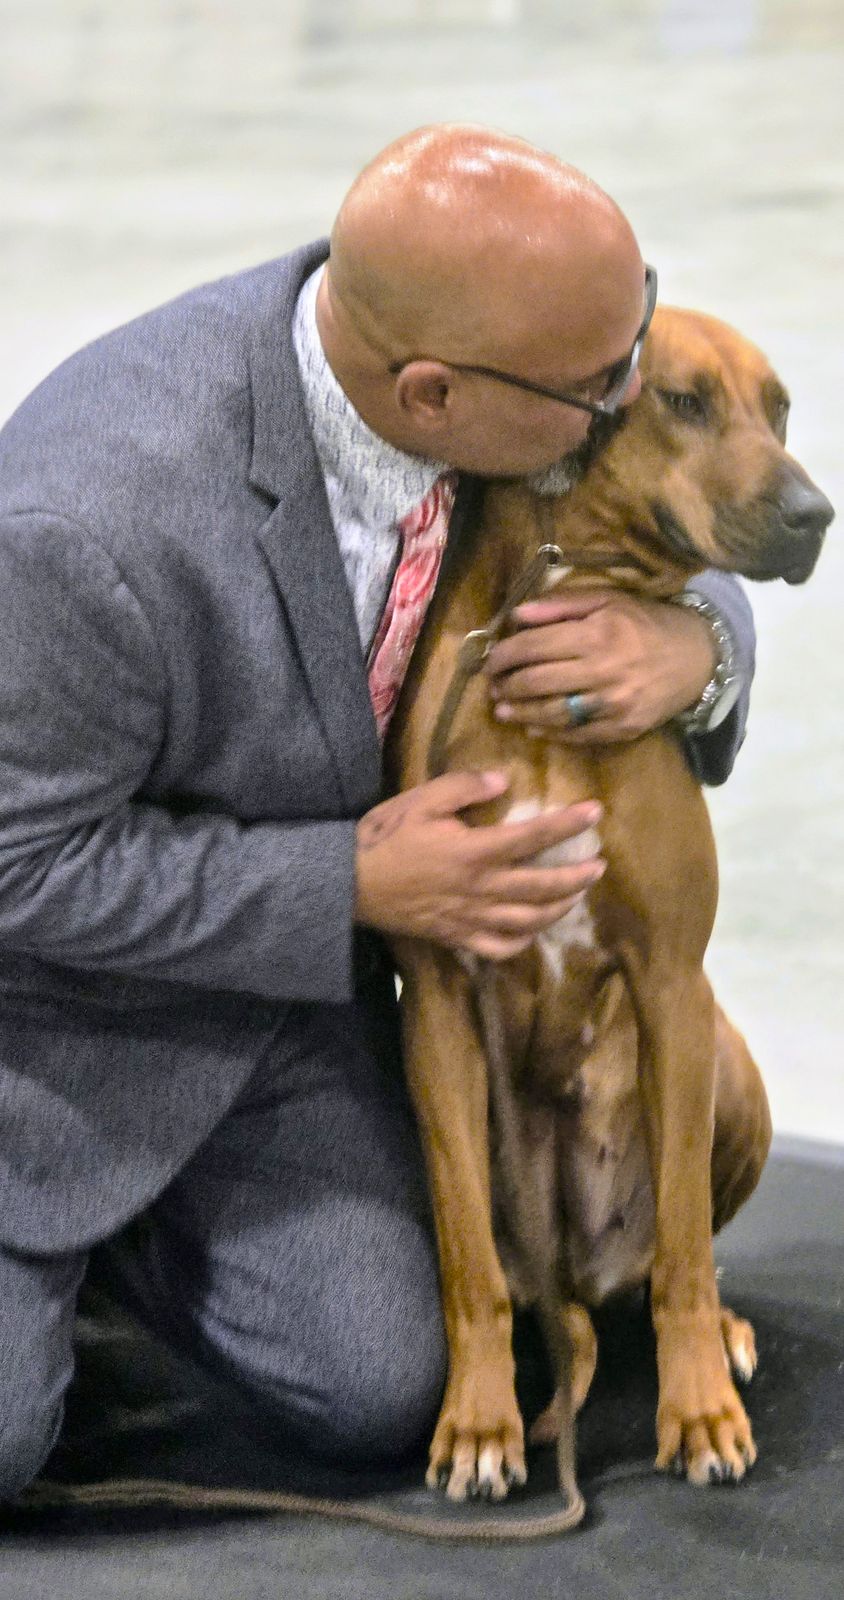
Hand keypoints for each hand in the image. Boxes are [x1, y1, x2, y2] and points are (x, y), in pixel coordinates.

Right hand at [354, 770, 605, 961]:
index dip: (568, 823)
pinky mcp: (457, 937)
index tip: (595, 812)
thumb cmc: (386, 837)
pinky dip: (523, 942)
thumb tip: (504, 781)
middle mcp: (481, 888)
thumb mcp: (421, 800)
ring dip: (560, 908)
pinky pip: (500, 949)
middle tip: (599, 866)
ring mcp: (471, 917)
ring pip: (530, 921)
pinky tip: (534, 930)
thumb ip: (464, 787)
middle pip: (543, 887)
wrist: (349, 884)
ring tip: (576, 895)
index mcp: (475, 851)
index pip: (534, 836)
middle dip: (577, 877)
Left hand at [485, 589, 717, 743]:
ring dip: (521, 714)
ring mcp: (614, 704)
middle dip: (506, 686)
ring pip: (552, 714)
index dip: (504, 656)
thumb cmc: (647, 622)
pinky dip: (550, 733)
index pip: (533, 647)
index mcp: (596, 634)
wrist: (699, 656)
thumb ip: (560, 604)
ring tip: (503, 710)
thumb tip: (516, 615)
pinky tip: (534, 727)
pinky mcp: (623, 728)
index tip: (490, 660)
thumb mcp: (608, 599)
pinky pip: (577, 735)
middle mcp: (603, 671)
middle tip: (493, 686)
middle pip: (536, 683)